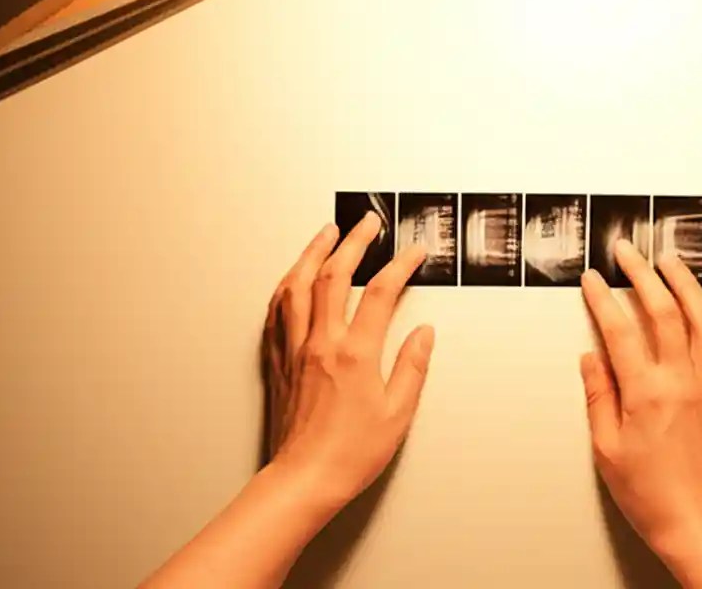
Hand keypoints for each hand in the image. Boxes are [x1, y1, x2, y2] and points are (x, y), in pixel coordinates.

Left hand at [262, 214, 434, 507]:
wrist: (304, 479)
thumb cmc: (350, 453)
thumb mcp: (398, 413)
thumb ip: (412, 367)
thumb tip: (423, 334)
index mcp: (355, 353)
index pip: (381, 293)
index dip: (400, 265)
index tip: (413, 251)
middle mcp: (321, 343)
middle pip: (334, 275)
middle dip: (353, 241)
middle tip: (367, 222)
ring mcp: (295, 349)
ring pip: (298, 285)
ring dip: (313, 253)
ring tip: (326, 233)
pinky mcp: (280, 362)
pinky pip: (277, 311)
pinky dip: (287, 285)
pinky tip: (293, 278)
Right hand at [578, 239, 701, 554]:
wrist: (696, 524)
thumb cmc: (651, 495)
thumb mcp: (607, 448)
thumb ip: (599, 396)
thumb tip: (592, 358)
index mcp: (646, 392)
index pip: (620, 329)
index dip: (604, 299)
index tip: (593, 280)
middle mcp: (683, 381)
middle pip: (664, 312)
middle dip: (643, 275)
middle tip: (629, 252)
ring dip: (687, 286)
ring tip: (672, 264)